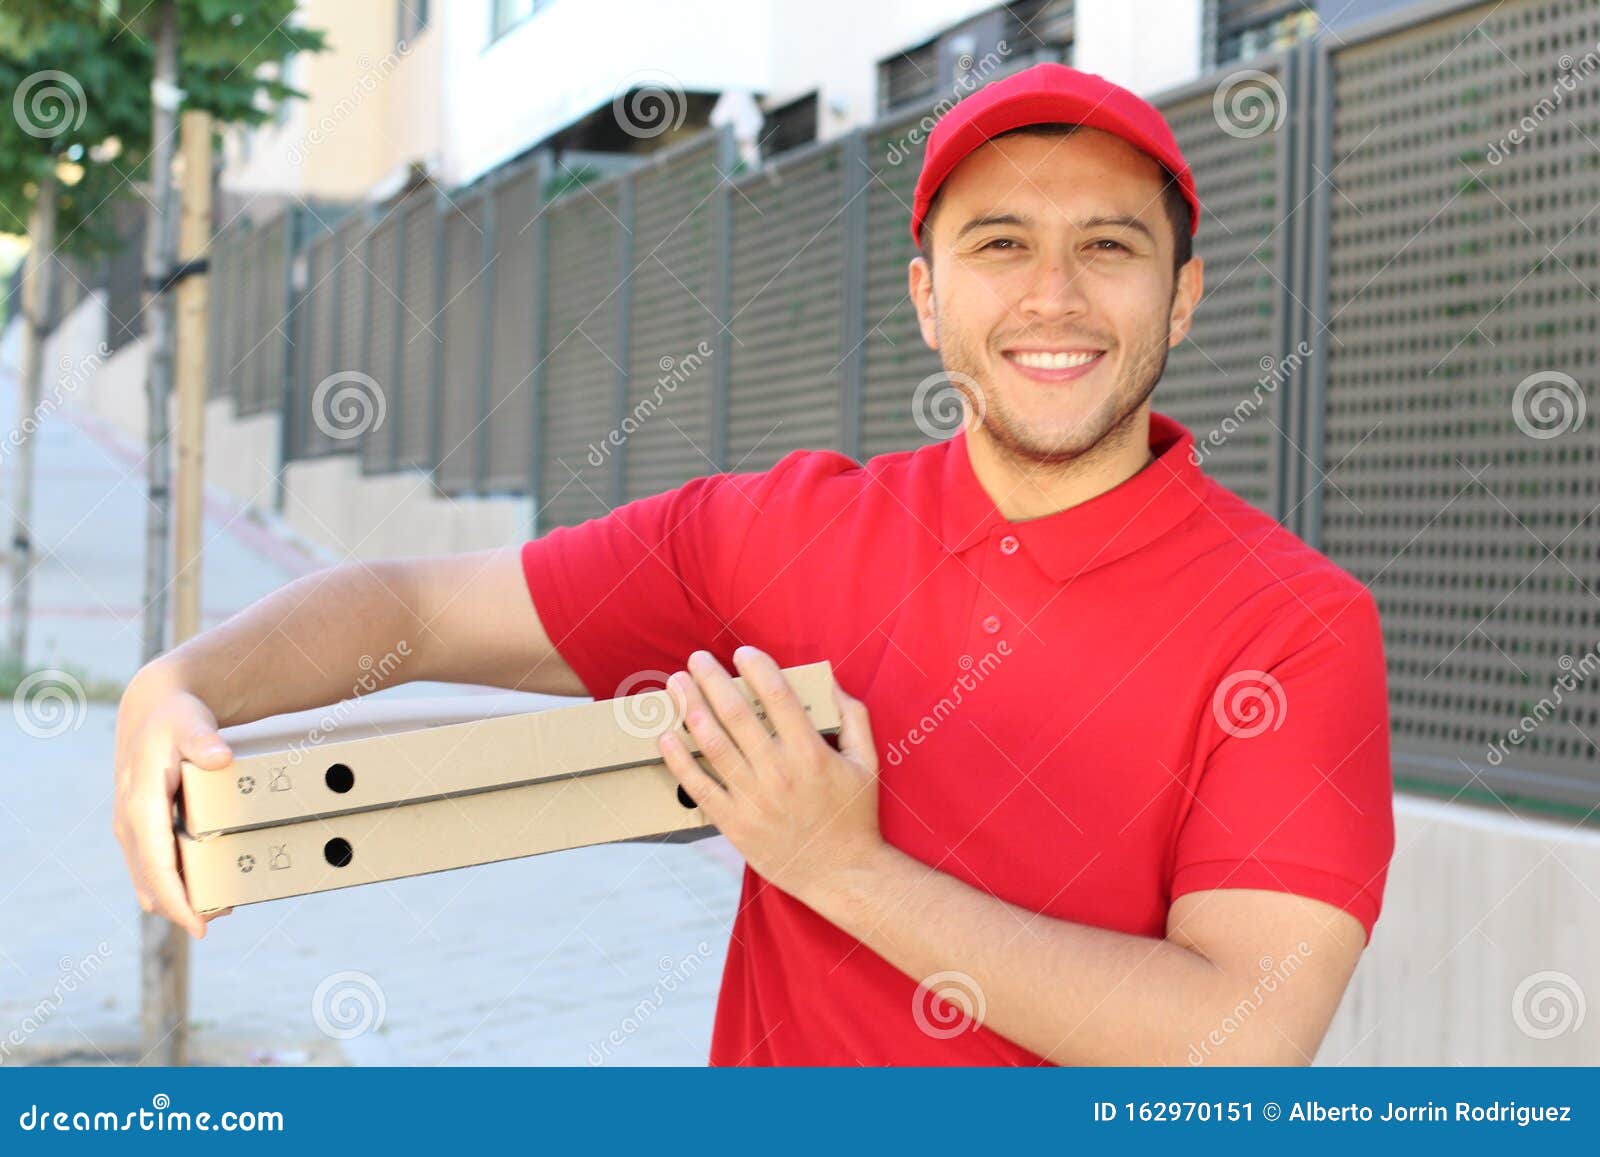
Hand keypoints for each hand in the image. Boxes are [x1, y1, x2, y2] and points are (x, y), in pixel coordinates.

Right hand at [112, 662, 235, 937]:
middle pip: (151, 881)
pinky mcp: (139, 829)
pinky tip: (202, 888)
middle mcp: (129, 823)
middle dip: (182, 906)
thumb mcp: (191, 723)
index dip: (177, 899)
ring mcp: (131, 828)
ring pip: (148, 880)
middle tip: (222, 917)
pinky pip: (152, 867)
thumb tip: (220, 758)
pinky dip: (173, 884)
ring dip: (177, 899)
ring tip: (219, 907)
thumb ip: (204, 740)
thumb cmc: (176, 719)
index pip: (156, 864)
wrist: (154, 711)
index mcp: (140, 804)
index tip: (200, 926)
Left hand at [657, 646, 885, 907]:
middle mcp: (778, 772)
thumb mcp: (867, 762)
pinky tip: (665, 736)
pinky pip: (700, 787)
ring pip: (713, 745)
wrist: (842, 874)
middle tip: (695, 658)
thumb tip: (829, 679)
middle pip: (735, 714)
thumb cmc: (855, 816)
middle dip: (711, 680)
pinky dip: (679, 761)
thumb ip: (852, 716)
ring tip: (676, 685)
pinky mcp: (735, 824)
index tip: (742, 652)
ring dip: (690, 709)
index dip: (756, 668)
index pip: (777, 697)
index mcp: (811, 753)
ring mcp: (753, 799)